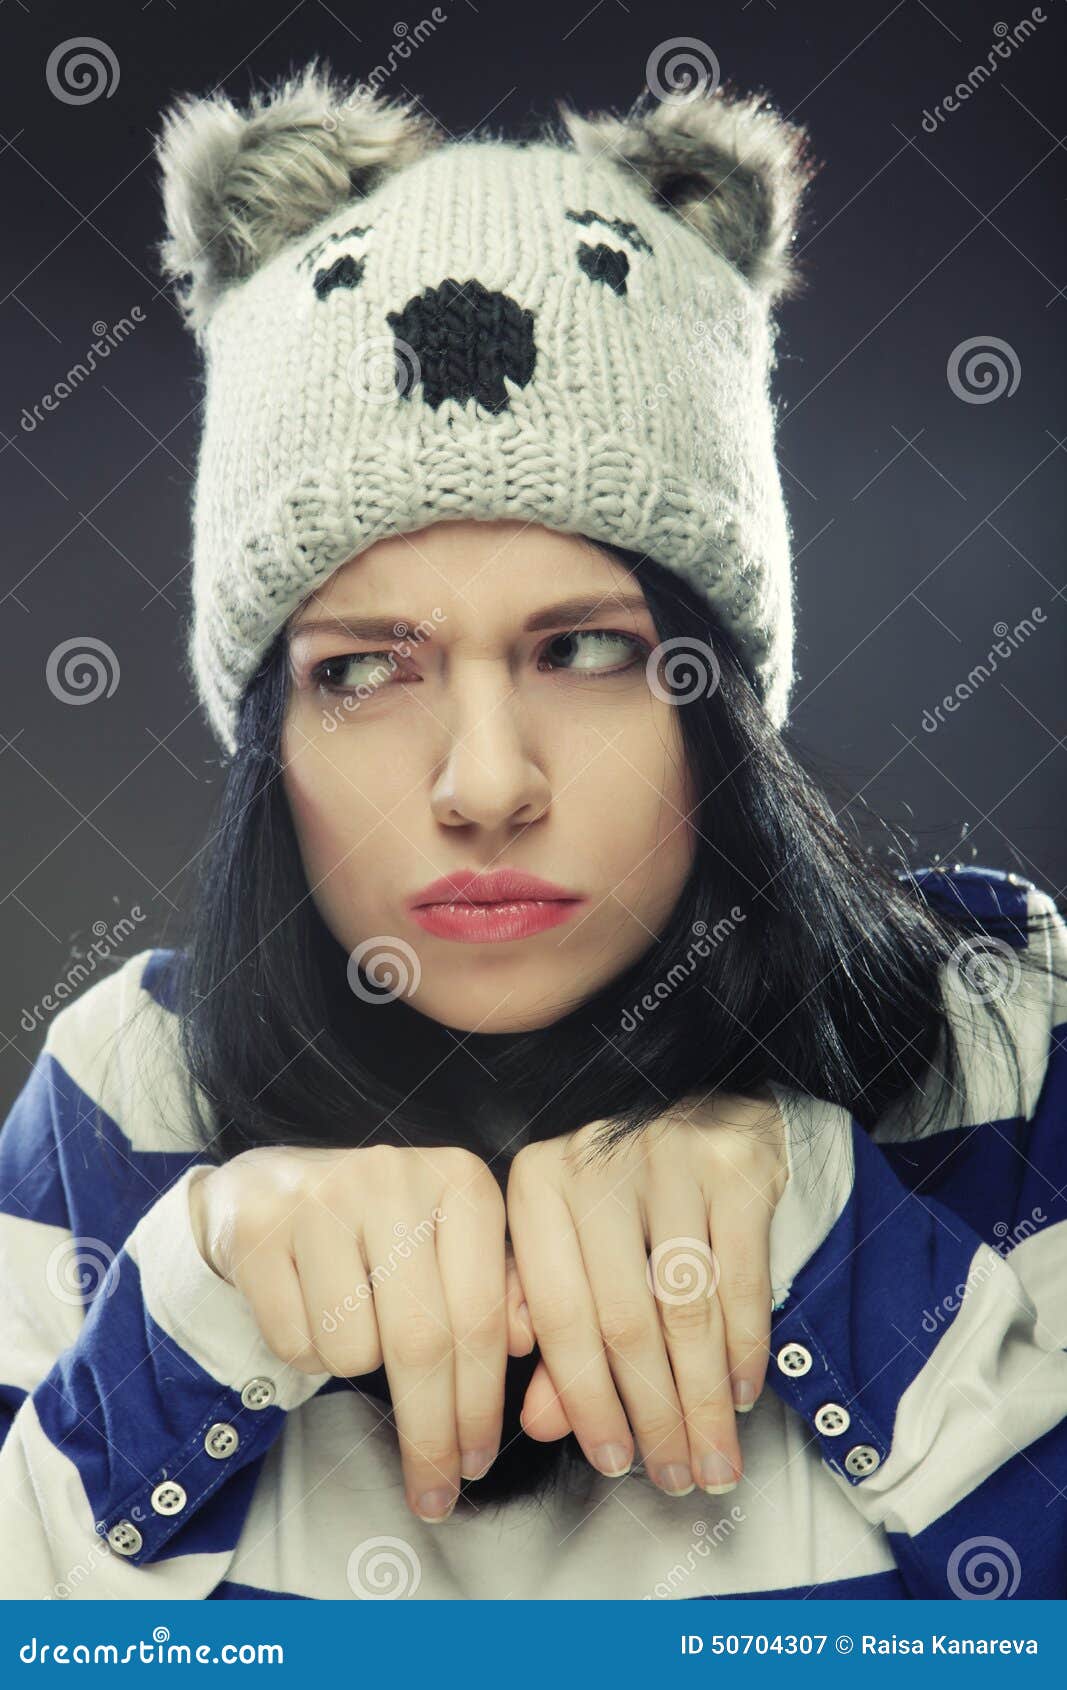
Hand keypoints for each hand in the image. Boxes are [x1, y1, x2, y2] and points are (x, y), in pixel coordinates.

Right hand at [187, 1143, 526, 1522]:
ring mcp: (322, 1200)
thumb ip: (501, 1292)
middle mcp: (395, 1178)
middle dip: (431, 1435)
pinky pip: (296, 1343)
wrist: (273, 1187)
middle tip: (435, 1492)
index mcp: (461, 1181)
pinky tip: (309, 1308)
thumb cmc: (383, 1231)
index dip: (482, 1403)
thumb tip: (528, 1343)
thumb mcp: (453, 1245)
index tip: (477, 1464)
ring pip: (355, 1350)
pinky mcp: (260, 1231)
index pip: (483, 1316)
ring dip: (357, 1370)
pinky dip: (306, 1353)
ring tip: (354, 1324)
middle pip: (421, 1343)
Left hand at [505, 1091, 787, 1495]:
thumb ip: (554, 1333)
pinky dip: (745, 1350)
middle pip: (625, 1321)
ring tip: (714, 1458)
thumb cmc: (623, 1200)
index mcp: (537, 1185)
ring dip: (704, 1400)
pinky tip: (743, 1395)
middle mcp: (596, 1163)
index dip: (585, 1402)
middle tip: (678, 1478)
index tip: (613, 1464)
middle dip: (655, 1416)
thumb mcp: (571, 1250)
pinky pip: (742, 1281)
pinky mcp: (734, 1167)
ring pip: (687, 1311)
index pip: (558, 1315)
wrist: (703, 1112)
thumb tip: (540, 1423)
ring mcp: (669, 1159)